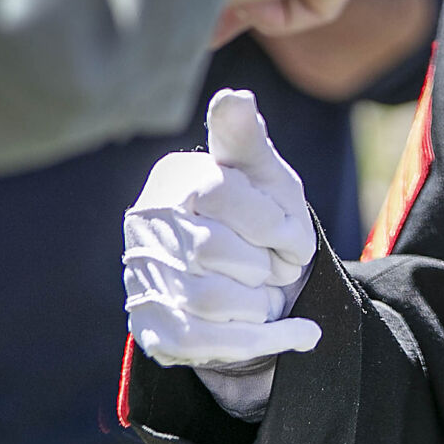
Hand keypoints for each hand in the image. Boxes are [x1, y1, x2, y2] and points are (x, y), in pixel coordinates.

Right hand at [123, 90, 321, 384]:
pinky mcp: (152, 329)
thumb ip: (247, 140)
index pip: (219, 193)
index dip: (271, 222)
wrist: (249, 280)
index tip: (296, 238)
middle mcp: (146, 227)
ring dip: (262, 305)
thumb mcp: (263, 173)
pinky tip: (300, 334)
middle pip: (212, 251)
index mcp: (174, 180)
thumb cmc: (258, 215)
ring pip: (209, 301)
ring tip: (274, 294)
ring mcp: (143, 280)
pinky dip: (265, 343)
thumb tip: (234, 99)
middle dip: (266, 266)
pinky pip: (206, 345)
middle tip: (283, 268)